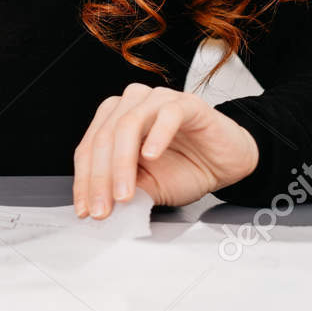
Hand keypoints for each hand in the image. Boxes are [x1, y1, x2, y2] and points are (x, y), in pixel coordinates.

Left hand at [72, 84, 259, 217]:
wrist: (227, 162)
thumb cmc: (187, 168)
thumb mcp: (148, 187)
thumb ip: (124, 190)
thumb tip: (99, 206)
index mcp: (114, 120)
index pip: (89, 149)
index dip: (84, 181)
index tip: (84, 210)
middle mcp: (131, 104)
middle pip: (103, 137)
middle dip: (99, 178)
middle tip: (102, 208)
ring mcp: (158, 100)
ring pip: (127, 125)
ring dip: (121, 164)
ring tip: (124, 194)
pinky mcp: (187, 104)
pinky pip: (167, 115)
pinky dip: (157, 136)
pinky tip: (151, 156)